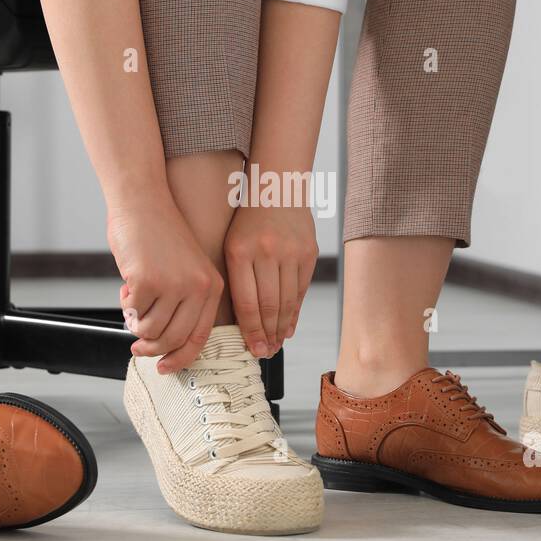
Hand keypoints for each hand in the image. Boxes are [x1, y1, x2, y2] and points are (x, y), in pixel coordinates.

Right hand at [108, 197, 223, 373]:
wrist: (142, 201)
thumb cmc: (159, 234)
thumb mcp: (184, 269)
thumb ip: (181, 303)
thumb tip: (161, 343)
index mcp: (212, 285)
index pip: (200, 336)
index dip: (182, 358)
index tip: (166, 368)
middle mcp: (198, 287)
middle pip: (173, 339)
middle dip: (152, 349)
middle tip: (138, 349)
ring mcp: (174, 285)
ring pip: (150, 330)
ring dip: (136, 324)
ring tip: (132, 304)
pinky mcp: (148, 282)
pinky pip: (133, 314)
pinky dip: (126, 306)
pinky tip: (126, 287)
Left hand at [223, 205, 317, 357]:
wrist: (277, 188)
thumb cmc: (247, 221)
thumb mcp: (231, 245)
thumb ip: (237, 280)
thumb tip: (246, 323)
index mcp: (240, 252)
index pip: (247, 303)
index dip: (251, 331)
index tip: (253, 349)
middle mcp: (267, 252)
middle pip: (269, 306)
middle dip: (267, 334)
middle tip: (265, 352)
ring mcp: (291, 252)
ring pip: (288, 300)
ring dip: (282, 327)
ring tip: (277, 343)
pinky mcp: (309, 252)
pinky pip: (302, 289)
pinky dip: (295, 311)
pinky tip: (289, 325)